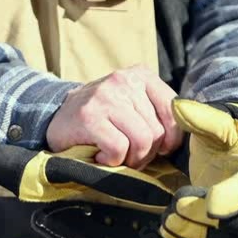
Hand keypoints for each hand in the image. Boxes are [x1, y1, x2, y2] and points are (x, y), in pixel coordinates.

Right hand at [46, 65, 182, 169]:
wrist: (56, 117)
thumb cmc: (101, 117)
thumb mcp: (132, 105)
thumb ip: (157, 113)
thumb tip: (181, 140)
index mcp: (141, 75)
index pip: (174, 110)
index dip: (171, 138)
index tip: (158, 149)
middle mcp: (124, 81)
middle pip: (157, 131)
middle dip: (146, 153)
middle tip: (129, 156)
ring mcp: (106, 97)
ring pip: (141, 141)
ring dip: (131, 159)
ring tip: (116, 157)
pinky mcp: (89, 117)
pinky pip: (119, 149)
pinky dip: (112, 161)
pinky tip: (101, 156)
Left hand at [160, 99, 237, 237]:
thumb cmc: (236, 132)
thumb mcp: (224, 118)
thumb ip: (203, 116)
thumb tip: (178, 105)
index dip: (233, 201)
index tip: (210, 205)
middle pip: (237, 228)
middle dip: (202, 221)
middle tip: (176, 205)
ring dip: (191, 236)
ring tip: (169, 218)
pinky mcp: (231, 237)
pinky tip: (171, 227)